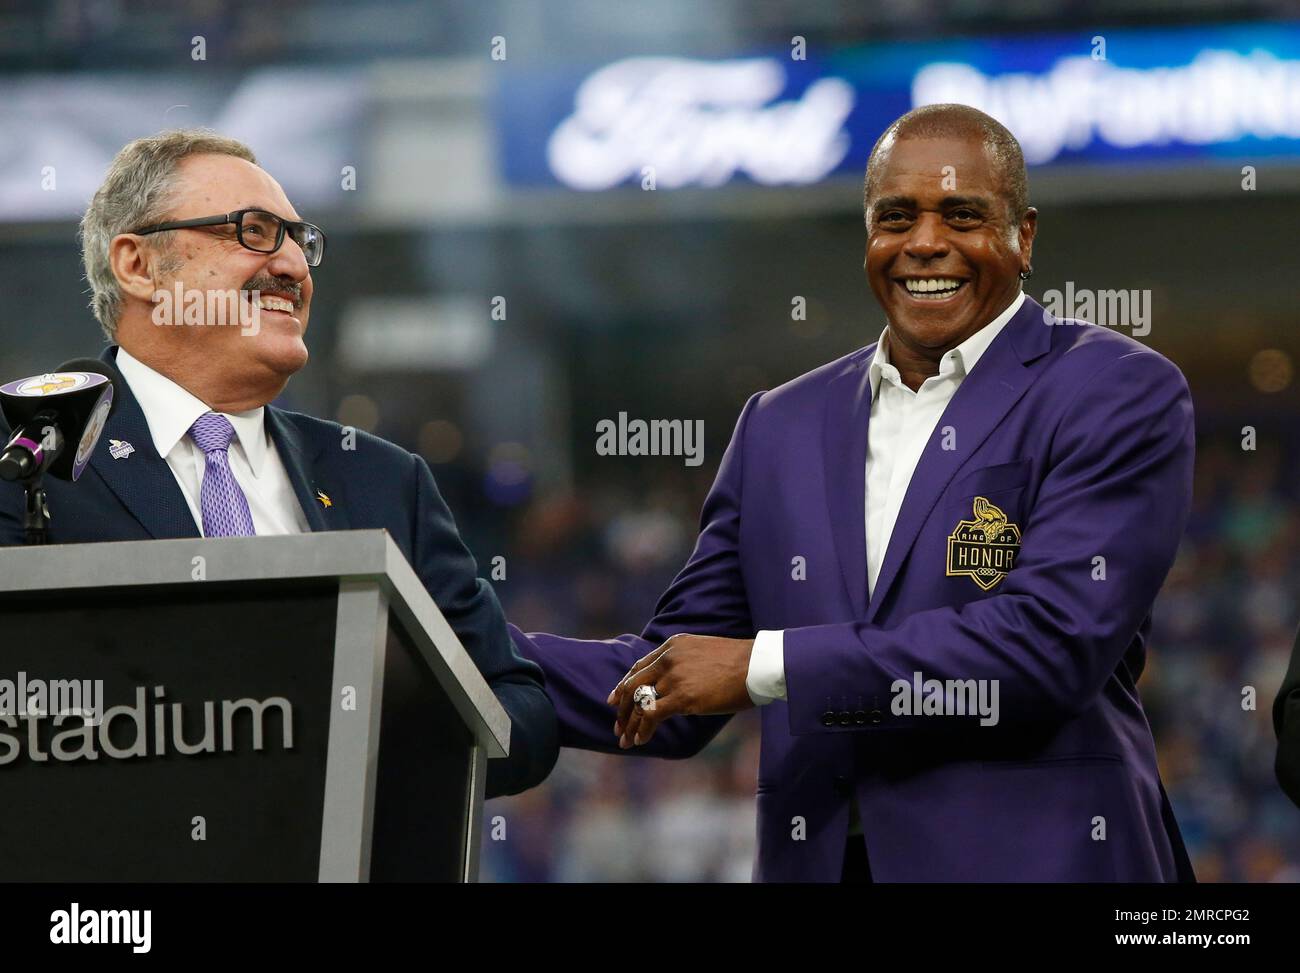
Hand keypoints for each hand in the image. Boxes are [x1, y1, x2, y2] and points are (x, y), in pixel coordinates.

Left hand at [606, 634, 754, 747]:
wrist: (758, 665)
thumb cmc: (740, 663)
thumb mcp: (705, 653)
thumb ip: (686, 663)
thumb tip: (678, 683)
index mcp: (673, 646)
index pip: (639, 667)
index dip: (624, 684)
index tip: (615, 699)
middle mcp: (668, 659)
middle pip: (633, 685)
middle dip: (622, 708)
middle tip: (618, 725)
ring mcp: (674, 678)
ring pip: (640, 703)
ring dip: (630, 724)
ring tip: (626, 740)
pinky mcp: (682, 697)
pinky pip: (651, 715)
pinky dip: (643, 730)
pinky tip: (641, 740)